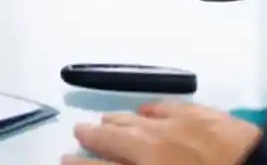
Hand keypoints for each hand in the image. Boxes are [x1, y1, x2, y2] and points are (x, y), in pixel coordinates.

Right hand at [64, 101, 260, 164]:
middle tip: (81, 133)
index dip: (78, 163)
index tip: (64, 158)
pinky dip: (151, 110)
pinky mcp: (202, 116)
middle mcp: (151, 146)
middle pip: (112, 136)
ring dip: (117, 121)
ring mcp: (176, 128)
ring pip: (135, 119)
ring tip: (107, 122)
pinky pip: (166, 108)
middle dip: (92, 136)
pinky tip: (146, 111)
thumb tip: (123, 158)